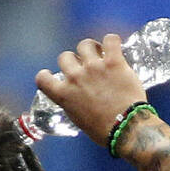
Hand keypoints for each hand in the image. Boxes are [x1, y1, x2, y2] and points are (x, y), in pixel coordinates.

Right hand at [35, 33, 146, 148]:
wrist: (126, 128)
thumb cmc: (104, 130)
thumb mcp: (79, 121)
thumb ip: (73, 104)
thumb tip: (76, 98)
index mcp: (64, 95)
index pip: (43, 78)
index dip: (47, 75)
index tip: (54, 76)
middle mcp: (75, 78)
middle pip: (65, 56)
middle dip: (73, 61)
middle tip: (84, 67)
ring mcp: (94, 68)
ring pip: (85, 44)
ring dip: (91, 48)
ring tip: (100, 55)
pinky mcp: (113, 62)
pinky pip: (110, 40)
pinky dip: (111, 42)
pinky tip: (114, 48)